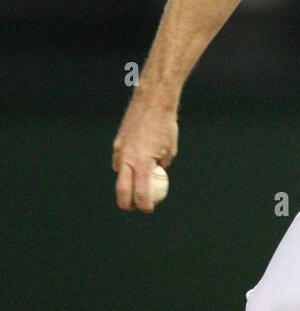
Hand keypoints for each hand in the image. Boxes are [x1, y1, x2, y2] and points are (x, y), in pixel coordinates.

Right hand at [112, 90, 178, 212]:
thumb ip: (160, 165)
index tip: (149, 209)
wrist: (153, 102)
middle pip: (122, 191)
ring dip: (127, 182)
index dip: (144, 205)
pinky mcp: (118, 142)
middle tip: (134, 207)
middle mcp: (128, 159)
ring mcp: (120, 150)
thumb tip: (157, 176)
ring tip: (137, 182)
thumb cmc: (166, 126)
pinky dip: (126, 166)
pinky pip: (119, 160)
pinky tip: (134, 164)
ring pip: (120, 174)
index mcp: (142, 163)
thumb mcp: (169, 150)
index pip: (140, 193)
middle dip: (127, 203)